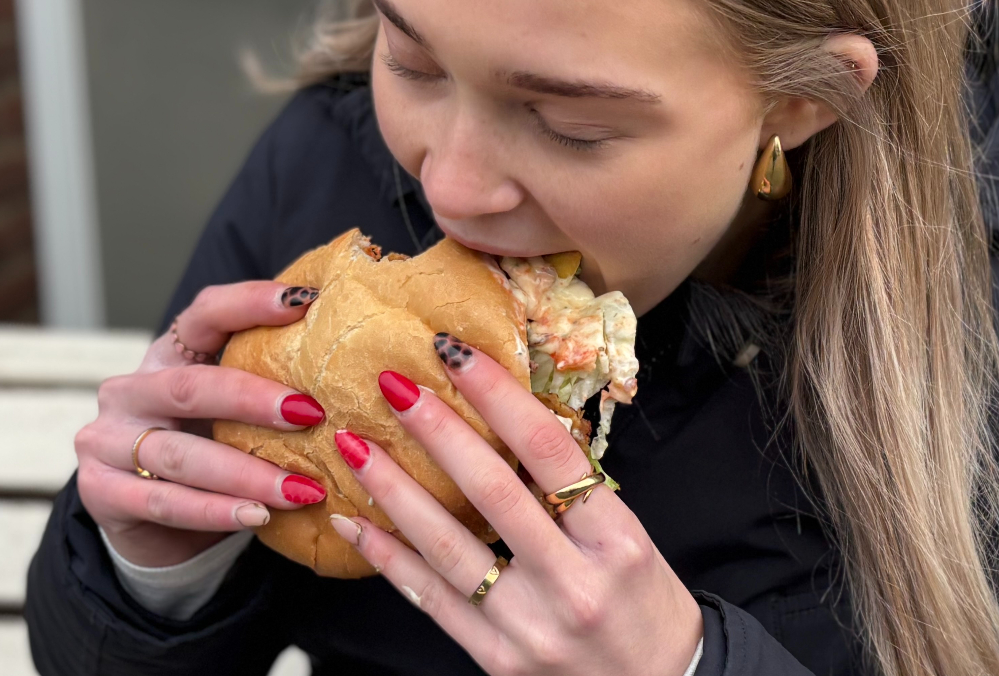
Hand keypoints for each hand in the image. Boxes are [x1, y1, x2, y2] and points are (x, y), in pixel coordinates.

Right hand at [75, 282, 329, 567]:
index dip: (249, 304)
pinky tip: (257, 517)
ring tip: (302, 488)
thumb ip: (270, 382)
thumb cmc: (205, 448)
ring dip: (247, 474)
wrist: (149, 520)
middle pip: (191, 387)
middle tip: (310, 413)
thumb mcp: (230, 410)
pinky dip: (215, 511)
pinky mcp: (101, 492)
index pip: (204, 315)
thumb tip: (353, 365)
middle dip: (253, 399)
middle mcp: (130, 389)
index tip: (304, 302)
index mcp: (167, 354)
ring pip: (182, 455)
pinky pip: (165, 501)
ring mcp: (107, 440)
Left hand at [328, 335, 702, 675]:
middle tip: (393, 385)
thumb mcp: (628, 538)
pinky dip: (388, 558)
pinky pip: (431, 600)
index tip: (457, 354)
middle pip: (492, 491)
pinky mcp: (497, 659)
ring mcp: (530, 626)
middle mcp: (573, 582)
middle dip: (437, 431)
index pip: (550, 450)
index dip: (499, 396)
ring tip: (354, 446)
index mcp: (616, 539)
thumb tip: (502, 419)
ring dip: (393, 490)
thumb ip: (572, 489)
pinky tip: (354, 522)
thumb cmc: (643, 604)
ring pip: (448, 546)